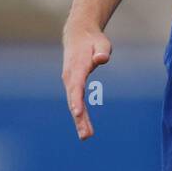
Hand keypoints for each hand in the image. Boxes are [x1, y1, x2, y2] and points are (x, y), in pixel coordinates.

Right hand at [61, 24, 112, 139]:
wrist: (77, 34)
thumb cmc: (93, 40)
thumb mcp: (102, 42)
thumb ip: (102, 51)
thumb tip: (101, 59)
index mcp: (78, 67)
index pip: (76, 85)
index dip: (76, 100)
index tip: (77, 113)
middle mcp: (70, 77)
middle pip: (74, 100)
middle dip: (79, 118)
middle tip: (86, 135)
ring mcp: (70, 81)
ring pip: (74, 103)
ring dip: (79, 120)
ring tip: (86, 136)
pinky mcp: (72, 85)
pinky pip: (76, 101)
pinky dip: (80, 114)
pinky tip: (85, 127)